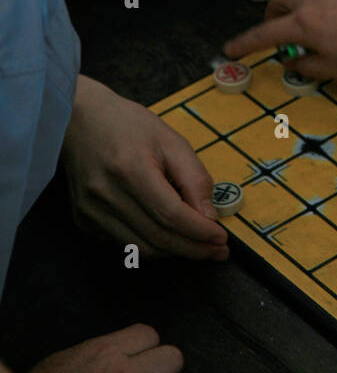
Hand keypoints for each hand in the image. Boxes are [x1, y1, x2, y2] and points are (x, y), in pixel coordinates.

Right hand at [62, 76, 228, 260]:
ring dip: (174, 252)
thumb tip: (209, 216)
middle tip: (217, 251)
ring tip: (198, 246)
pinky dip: (151, 244)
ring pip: (141, 248)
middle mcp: (106, 194)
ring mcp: (90, 210)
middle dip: (194, 249)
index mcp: (130, 169)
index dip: (200, 232)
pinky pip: (124, 243)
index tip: (221, 240)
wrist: (79, 120)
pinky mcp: (84, 219)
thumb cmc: (127, 125)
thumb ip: (194, 178)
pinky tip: (167, 234)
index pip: (172, 215)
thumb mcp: (170, 140)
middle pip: (158, 238)